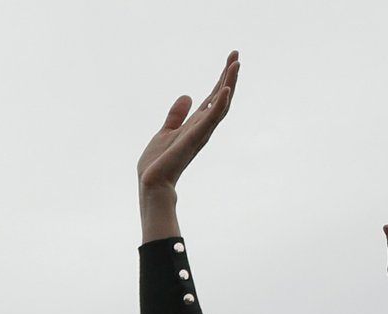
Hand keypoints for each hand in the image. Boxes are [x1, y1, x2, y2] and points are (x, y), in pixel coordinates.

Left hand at [137, 52, 237, 231]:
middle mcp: (202, 127)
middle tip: (236, 54)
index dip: (221, 78)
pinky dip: (219, 105)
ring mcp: (200, 132)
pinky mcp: (195, 139)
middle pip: (220, 97)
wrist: (151, 184)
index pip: (212, 97)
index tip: (231, 59)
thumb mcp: (165, 132)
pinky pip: (211, 120)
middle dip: (228, 75)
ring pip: (220, 104)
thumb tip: (187, 96)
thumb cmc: (158, 163)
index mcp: (195, 124)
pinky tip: (226, 90)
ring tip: (236, 65)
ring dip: (229, 84)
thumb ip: (176, 116)